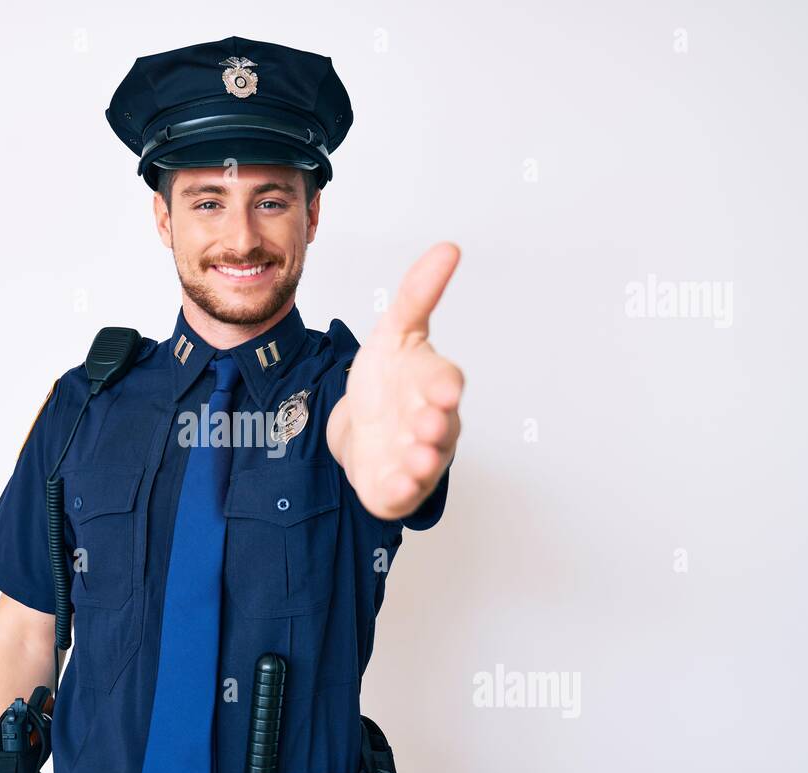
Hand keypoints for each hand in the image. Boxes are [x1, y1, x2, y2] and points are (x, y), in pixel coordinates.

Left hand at [326, 242, 463, 520]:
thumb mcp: (395, 332)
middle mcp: (433, 423)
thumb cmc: (386, 381)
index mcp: (434, 385)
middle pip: (441, 425)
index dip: (444, 385)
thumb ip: (418, 294)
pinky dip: (400, 487)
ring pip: (427, 461)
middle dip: (437, 425)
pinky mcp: (398, 484)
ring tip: (417, 458)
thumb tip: (448, 248)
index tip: (444, 388)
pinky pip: (403, 490)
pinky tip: (393, 482)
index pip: (444, 381)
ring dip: (424, 460)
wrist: (358, 427)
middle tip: (429, 424)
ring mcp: (418, 457)